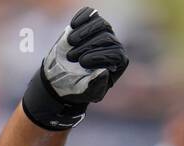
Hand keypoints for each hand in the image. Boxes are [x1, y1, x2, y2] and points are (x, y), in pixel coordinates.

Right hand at [23, 6, 129, 130]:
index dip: (99, 57)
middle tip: (71, 57)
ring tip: (70, 42)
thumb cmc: (81, 87)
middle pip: (107, 37)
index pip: (116, 53)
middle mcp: (113, 44)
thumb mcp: (90, 93)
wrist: (64, 78)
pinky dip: (82, 17)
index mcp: (118, 61)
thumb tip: (104, 71)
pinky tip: (73, 25)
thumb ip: (97, 85)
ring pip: (100, 24)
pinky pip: (91, 14)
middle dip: (88, 46)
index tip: (82, 63)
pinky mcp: (90, 23)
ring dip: (84, 32)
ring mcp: (103, 32)